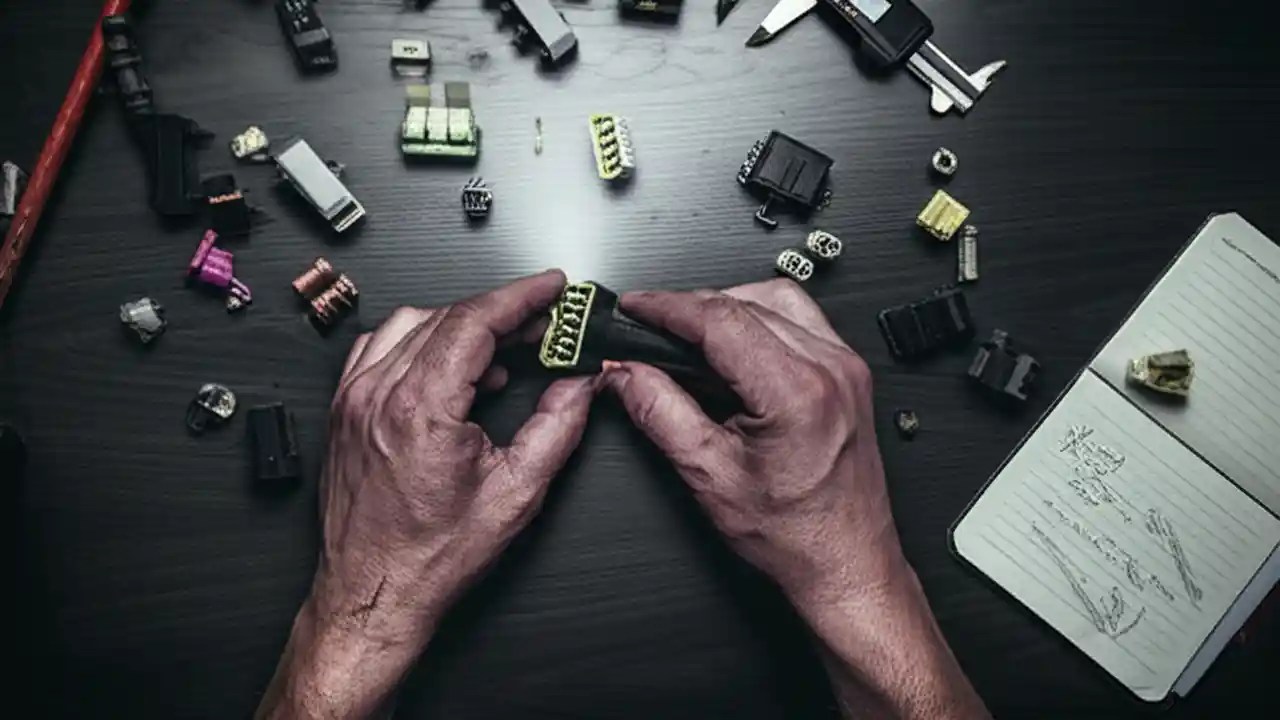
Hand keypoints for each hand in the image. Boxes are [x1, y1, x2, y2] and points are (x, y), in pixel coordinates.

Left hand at [258, 270, 594, 719]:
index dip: (520, 296)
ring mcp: (353, 400)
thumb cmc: (430, 556)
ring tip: (497, 359)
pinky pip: (378, 347)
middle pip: (447, 316)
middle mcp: (378, 395)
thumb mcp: (516, 493)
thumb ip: (557, 427)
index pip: (475, 320)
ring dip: (460, 326)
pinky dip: (418, 341)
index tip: (550, 286)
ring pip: (411, 324)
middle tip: (541, 328)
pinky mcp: (343, 410)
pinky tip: (444, 367)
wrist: (373, 592)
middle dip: (501, 313)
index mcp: (420, 408)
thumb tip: (580, 386)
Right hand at [602, 279, 899, 605]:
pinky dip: (758, 319)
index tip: (636, 307)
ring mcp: (846, 366)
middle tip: (646, 327)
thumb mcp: (709, 475)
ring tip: (687, 337)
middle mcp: (830, 368)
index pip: (720, 318)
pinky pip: (800, 318)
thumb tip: (626, 374)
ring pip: (774, 300)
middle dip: (688, 308)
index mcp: (797, 390)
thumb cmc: (795, 535)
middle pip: (744, 302)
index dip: (667, 306)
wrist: (845, 561)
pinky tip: (733, 346)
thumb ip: (659, 412)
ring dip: (725, 307)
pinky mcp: (849, 372)